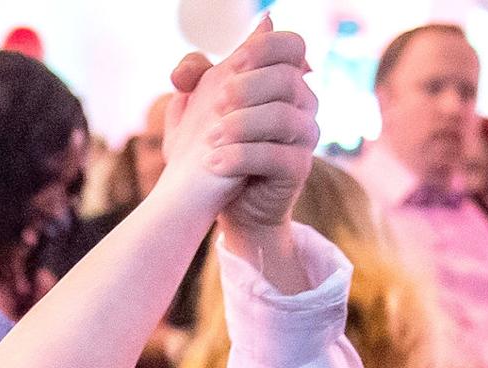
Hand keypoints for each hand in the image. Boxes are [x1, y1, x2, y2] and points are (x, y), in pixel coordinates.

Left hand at [163, 19, 317, 229]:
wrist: (226, 201)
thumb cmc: (217, 147)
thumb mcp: (199, 111)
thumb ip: (194, 84)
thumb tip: (183, 70)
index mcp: (286, 78)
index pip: (291, 45)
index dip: (264, 49)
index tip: (231, 65)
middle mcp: (304, 103)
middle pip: (287, 78)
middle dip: (247, 88)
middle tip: (215, 105)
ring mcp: (305, 136)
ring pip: (282, 117)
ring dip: (241, 125)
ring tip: (209, 140)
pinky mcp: (298, 169)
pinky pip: (275, 156)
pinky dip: (240, 157)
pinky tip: (213, 164)